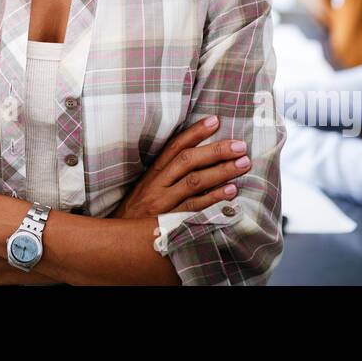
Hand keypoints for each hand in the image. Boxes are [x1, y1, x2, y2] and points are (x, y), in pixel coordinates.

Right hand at [108, 116, 252, 218]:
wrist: (119, 240)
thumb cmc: (138, 211)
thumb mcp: (147, 187)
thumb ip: (168, 172)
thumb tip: (197, 156)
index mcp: (154, 172)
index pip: (175, 146)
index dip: (195, 132)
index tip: (215, 121)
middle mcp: (158, 184)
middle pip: (188, 161)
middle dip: (215, 151)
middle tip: (239, 145)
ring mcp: (164, 203)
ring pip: (194, 182)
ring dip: (220, 172)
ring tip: (242, 164)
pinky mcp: (170, 222)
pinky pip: (194, 208)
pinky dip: (213, 199)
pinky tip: (231, 192)